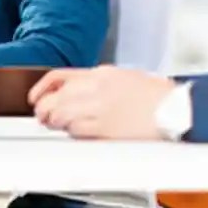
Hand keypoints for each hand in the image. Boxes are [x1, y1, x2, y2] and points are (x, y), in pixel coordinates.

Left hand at [28, 65, 174, 139]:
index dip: (41, 89)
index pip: (58, 76)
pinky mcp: (103, 128)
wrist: (172, 108)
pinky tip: (78, 133)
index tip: (35, 98)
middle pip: (54, 99)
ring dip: (56, 123)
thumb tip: (78, 91)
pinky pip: (74, 131)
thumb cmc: (155, 95)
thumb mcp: (122, 76)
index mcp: (100, 73)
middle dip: (44, 110)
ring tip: (60, 126)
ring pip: (60, 116)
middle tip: (45, 117)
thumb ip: (97, 81)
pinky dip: (71, 133)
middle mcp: (95, 88)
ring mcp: (98, 108)